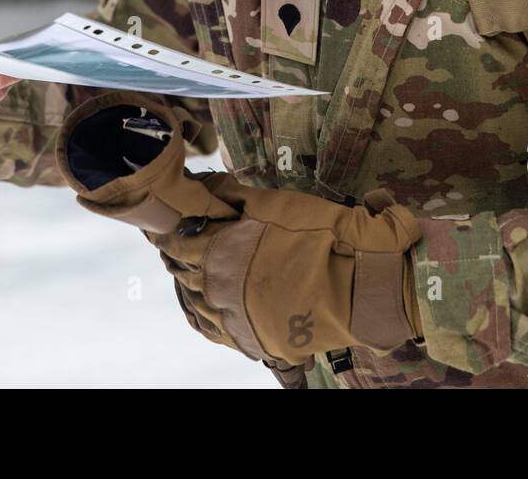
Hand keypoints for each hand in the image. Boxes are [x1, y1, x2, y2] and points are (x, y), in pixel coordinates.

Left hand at [153, 176, 423, 365]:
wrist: (363, 285)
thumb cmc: (323, 236)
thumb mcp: (277, 203)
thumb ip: (235, 196)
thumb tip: (205, 186)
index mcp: (220, 252)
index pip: (176, 239)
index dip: (168, 226)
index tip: (164, 216)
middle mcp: (218, 290)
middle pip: (182, 270)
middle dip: (177, 252)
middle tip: (176, 239)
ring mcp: (235, 320)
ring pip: (195, 302)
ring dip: (190, 283)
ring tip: (190, 271)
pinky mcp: (256, 340)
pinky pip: (216, 330)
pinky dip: (206, 315)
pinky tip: (208, 306)